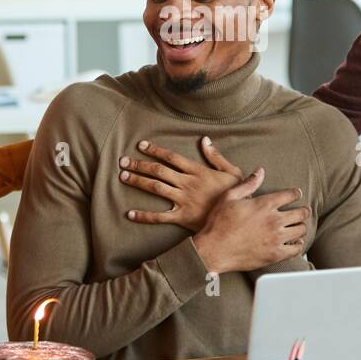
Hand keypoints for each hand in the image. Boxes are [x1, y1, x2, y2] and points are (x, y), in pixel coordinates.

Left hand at [119, 136, 246, 231]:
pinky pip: (159, 216)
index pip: (171, 157)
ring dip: (138, 181)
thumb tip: (205, 140)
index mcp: (198, 171)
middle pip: (158, 170)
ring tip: (122, 176)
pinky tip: (129, 213)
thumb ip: (216, 156)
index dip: (155, 150)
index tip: (140, 145)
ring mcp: (184, 200)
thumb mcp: (232, 171)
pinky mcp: (182, 217)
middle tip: (123, 160)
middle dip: (139, 164)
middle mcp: (187, 183)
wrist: (238, 219)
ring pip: (156, 188)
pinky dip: (144, 215)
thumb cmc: (237, 195)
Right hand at [191, 167, 310, 273]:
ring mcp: (276, 238)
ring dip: (301, 227)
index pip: (290, 195)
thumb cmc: (219, 223)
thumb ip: (248, 183)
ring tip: (298, 226)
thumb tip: (260, 171)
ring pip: (301, 230)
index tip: (297, 194)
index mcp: (264, 204)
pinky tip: (294, 242)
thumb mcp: (229, 197)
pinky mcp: (275, 255)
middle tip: (304, 211)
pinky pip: (296, 249)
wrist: (214, 250)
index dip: (296, 194)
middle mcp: (273, 220)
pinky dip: (298, 245)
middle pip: (301, 213)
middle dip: (304, 211)